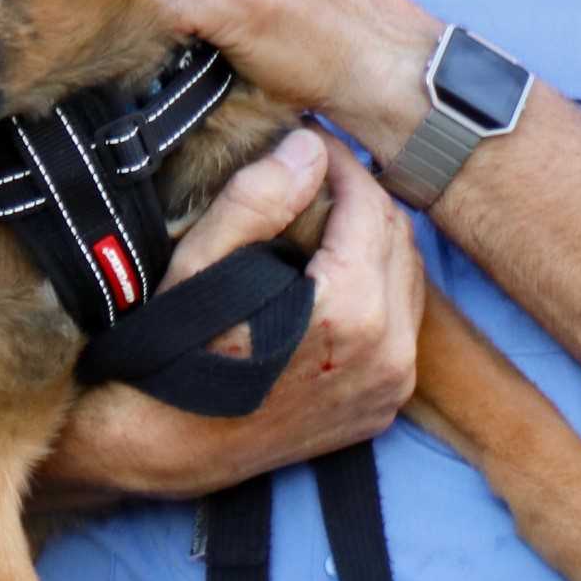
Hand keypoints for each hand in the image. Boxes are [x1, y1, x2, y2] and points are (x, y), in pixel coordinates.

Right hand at [85, 129, 421, 497]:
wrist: (170, 443)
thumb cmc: (173, 351)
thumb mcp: (201, 263)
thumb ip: (259, 199)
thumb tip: (308, 147)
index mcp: (349, 311)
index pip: (370, 207)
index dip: (342, 163)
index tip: (311, 138)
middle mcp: (387, 353)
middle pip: (398, 240)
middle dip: (362, 196)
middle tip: (317, 170)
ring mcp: (390, 386)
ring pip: (410, 282)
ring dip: (376, 240)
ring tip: (326, 216)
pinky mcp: (383, 407)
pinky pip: (402, 328)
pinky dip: (380, 289)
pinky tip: (335, 275)